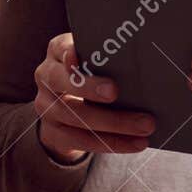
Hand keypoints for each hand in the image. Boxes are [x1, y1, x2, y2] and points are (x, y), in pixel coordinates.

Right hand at [33, 33, 154, 163]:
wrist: (64, 109)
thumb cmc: (92, 75)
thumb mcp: (94, 60)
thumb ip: (109, 57)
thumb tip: (145, 60)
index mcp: (58, 52)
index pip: (60, 48)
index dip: (68, 52)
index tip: (79, 58)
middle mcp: (46, 77)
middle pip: (61, 81)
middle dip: (88, 88)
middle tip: (115, 92)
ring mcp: (46, 107)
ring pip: (76, 117)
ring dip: (114, 123)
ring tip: (145, 125)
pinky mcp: (53, 132)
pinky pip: (82, 141)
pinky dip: (112, 143)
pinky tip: (136, 143)